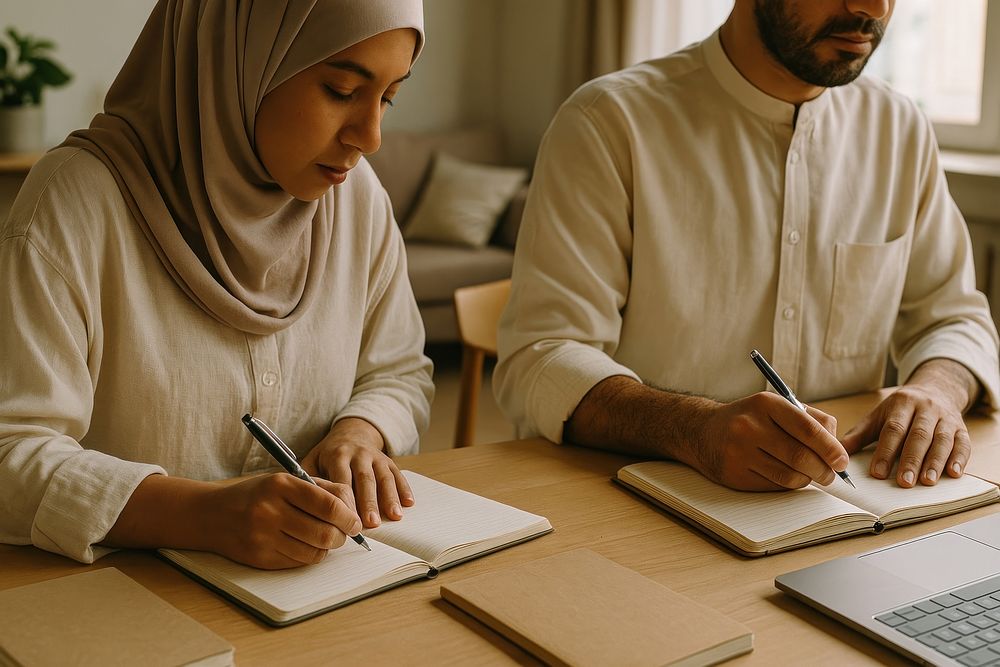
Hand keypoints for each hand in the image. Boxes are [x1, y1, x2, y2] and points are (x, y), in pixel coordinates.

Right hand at [206, 473, 361, 568]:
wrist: (212, 514)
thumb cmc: (257, 495)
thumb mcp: (285, 480)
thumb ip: (320, 490)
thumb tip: (353, 512)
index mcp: (280, 485)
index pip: (328, 504)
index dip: (349, 516)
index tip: (355, 523)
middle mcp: (270, 510)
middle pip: (325, 532)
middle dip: (342, 536)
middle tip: (344, 533)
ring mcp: (263, 536)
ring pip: (315, 552)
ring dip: (327, 548)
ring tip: (324, 538)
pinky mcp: (260, 557)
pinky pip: (299, 562)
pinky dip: (310, 556)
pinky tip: (305, 545)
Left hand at [301, 417, 413, 528]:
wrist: (351, 433)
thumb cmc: (328, 455)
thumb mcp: (313, 460)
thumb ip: (306, 479)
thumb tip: (299, 503)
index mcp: (337, 455)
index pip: (342, 480)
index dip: (345, 501)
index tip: (346, 520)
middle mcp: (358, 454)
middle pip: (365, 479)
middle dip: (369, 502)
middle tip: (372, 523)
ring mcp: (375, 457)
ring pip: (384, 477)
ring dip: (390, 497)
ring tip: (395, 516)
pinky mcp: (388, 460)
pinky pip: (398, 474)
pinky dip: (404, 488)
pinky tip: (409, 503)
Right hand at [690, 392, 847, 490]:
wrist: (703, 431)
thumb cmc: (750, 419)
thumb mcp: (776, 407)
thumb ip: (811, 420)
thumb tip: (838, 447)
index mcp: (765, 404)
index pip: (807, 428)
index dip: (830, 448)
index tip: (842, 461)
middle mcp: (749, 426)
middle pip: (800, 456)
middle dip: (824, 470)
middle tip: (832, 475)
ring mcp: (739, 452)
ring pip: (789, 476)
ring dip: (807, 480)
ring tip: (811, 475)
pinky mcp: (734, 475)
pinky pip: (774, 487)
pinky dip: (788, 485)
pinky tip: (787, 476)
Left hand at [840, 367, 974, 486]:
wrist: (935, 390)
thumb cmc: (901, 410)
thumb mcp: (878, 416)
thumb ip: (859, 435)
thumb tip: (836, 453)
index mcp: (901, 404)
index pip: (893, 429)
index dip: (885, 451)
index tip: (878, 473)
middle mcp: (926, 409)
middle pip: (918, 436)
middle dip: (910, 460)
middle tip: (904, 483)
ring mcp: (946, 418)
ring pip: (941, 440)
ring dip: (935, 462)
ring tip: (927, 482)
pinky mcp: (962, 428)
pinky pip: (963, 443)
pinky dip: (960, 459)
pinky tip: (954, 473)